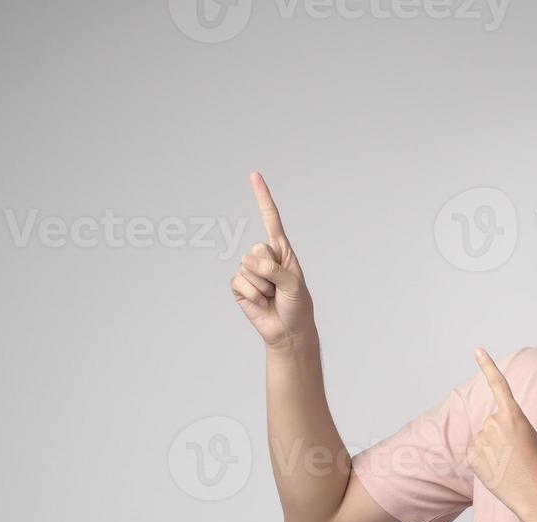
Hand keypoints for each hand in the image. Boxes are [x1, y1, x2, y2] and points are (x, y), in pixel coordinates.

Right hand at [231, 171, 316, 347]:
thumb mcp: (294, 285)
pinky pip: (239, 282)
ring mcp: (250, 271)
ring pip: (248, 268)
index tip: (254, 175)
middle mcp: (264, 257)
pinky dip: (252, 295)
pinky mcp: (239, 286)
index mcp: (282, 251)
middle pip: (257, 249)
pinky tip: (262, 303)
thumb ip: (274, 270)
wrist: (288, 332)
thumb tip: (247, 261)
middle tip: (280, 288)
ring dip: (263, 287)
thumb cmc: (297, 306)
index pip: (270, 219)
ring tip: (272, 297)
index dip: (262, 197)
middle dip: (269, 271)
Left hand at [466, 348, 536, 518]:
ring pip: (484, 438)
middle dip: (501, 434)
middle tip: (517, 454)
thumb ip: (516, 426)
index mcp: (513, 415)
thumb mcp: (535, 438)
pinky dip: (485, 461)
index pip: (499, 385)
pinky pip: (477, 453)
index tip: (477, 350)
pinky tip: (498, 471)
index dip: (487, 366)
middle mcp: (494, 423)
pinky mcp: (472, 456)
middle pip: (492, 422)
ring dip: (493, 448)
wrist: (536, 495)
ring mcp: (481, 440)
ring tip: (509, 464)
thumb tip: (501, 431)